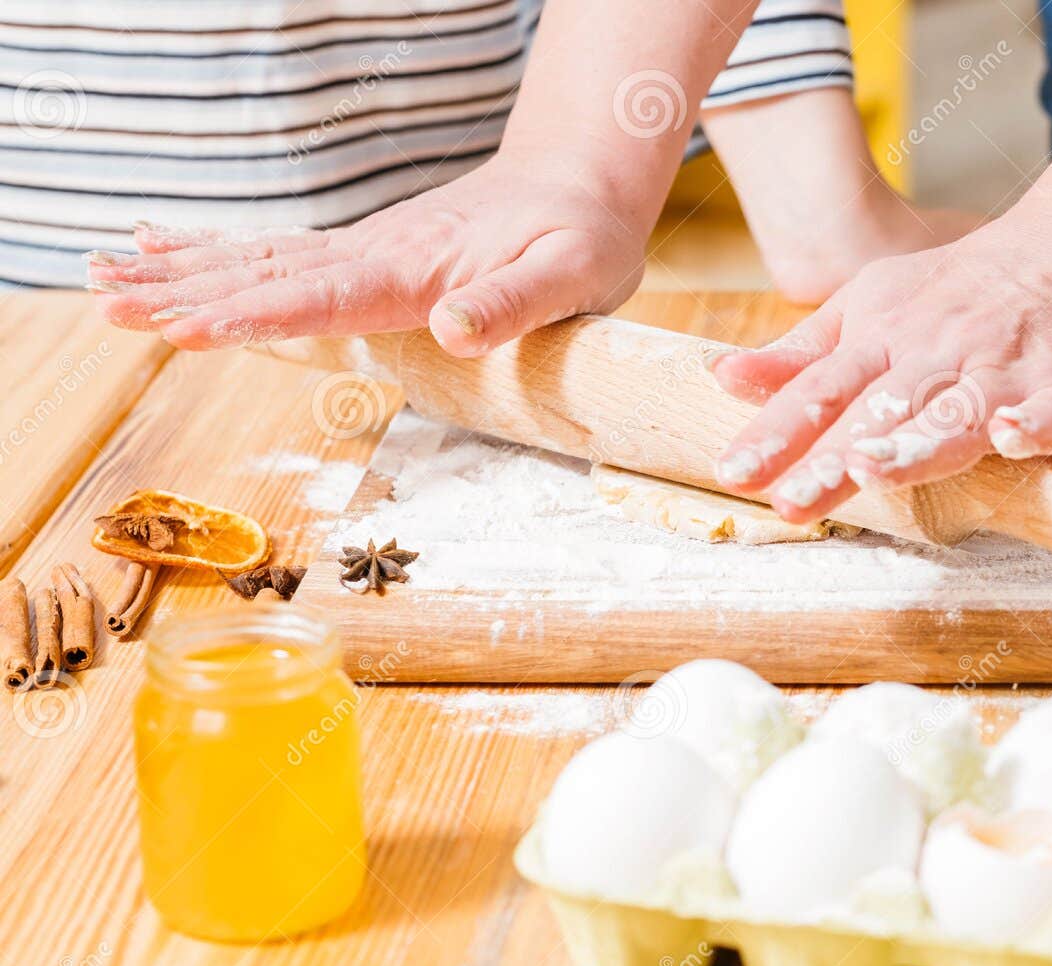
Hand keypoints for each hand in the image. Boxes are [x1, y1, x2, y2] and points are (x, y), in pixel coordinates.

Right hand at [84, 155, 648, 354]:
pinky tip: (166, 250)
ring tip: (105, 275)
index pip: (322, 296)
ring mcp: (367, 249)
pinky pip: (280, 255)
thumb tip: (452, 332)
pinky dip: (219, 255)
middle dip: (185, 290)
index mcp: (418, 270)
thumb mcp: (571, 277)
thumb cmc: (583, 237)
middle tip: (106, 302)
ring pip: (260, 260)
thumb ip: (512, 305)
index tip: (188, 326)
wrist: (582, 183)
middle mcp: (378, 254)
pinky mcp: (369, 252)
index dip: (255, 314)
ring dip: (183, 270)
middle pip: (267, 274)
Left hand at [709, 219, 1051, 521]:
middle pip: (879, 411)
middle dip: (832, 457)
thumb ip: (803, 356)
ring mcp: (1005, 369)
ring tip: (871, 469)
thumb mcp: (870, 307)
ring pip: (955, 412)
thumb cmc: (960, 294)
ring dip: (915, 443)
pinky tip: (1012, 437)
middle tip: (789, 502)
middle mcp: (938, 353)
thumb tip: (725, 377)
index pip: (820, 390)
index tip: (734, 473)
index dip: (777, 432)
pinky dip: (1035, 422)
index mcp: (884, 337)